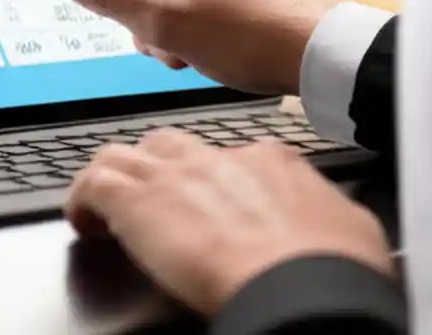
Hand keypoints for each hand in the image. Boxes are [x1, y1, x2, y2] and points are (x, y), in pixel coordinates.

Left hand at [66, 129, 393, 314]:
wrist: (301, 284)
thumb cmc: (333, 267)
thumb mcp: (350, 228)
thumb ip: (330, 216)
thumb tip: (336, 226)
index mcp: (271, 162)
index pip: (229, 157)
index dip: (211, 184)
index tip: (209, 209)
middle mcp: (218, 158)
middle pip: (170, 146)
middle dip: (156, 170)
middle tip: (153, 206)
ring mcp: (175, 176)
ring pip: (123, 155)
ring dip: (114, 181)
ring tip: (107, 212)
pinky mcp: (138, 202)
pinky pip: (92, 184)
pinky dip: (81, 201)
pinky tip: (85, 225)